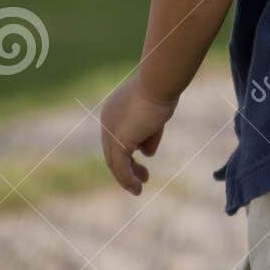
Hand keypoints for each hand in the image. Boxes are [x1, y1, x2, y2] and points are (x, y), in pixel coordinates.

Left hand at [100, 78, 175, 195]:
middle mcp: (107, 121)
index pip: (119, 135)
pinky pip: (120, 167)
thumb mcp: (156, 114)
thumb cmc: (162, 90)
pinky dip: (127, 179)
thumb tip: (147, 153)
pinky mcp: (118, 141)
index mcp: (114, 109)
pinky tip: (137, 187)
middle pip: (113, 150)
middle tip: (143, 177)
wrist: (159, 81)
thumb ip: (149, 133)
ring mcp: (110, 131)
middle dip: (127, 166)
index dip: (131, 148)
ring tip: (138, 189)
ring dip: (126, 178)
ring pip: (114, 161)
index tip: (145, 154)